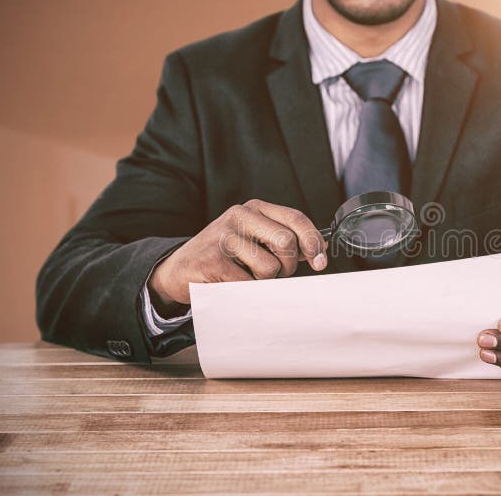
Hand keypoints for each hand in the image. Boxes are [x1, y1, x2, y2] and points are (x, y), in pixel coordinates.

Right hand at [149, 199, 326, 307]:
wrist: (180, 269)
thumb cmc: (224, 257)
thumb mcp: (254, 240)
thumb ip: (283, 241)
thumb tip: (318, 250)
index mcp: (254, 209)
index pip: (295, 219)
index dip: (313, 241)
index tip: (321, 262)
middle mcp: (239, 216)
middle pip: (286, 242)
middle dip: (288, 266)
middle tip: (275, 274)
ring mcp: (224, 236)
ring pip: (270, 267)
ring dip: (265, 282)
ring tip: (248, 277)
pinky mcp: (212, 260)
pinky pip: (248, 284)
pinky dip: (247, 292)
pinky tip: (233, 285)